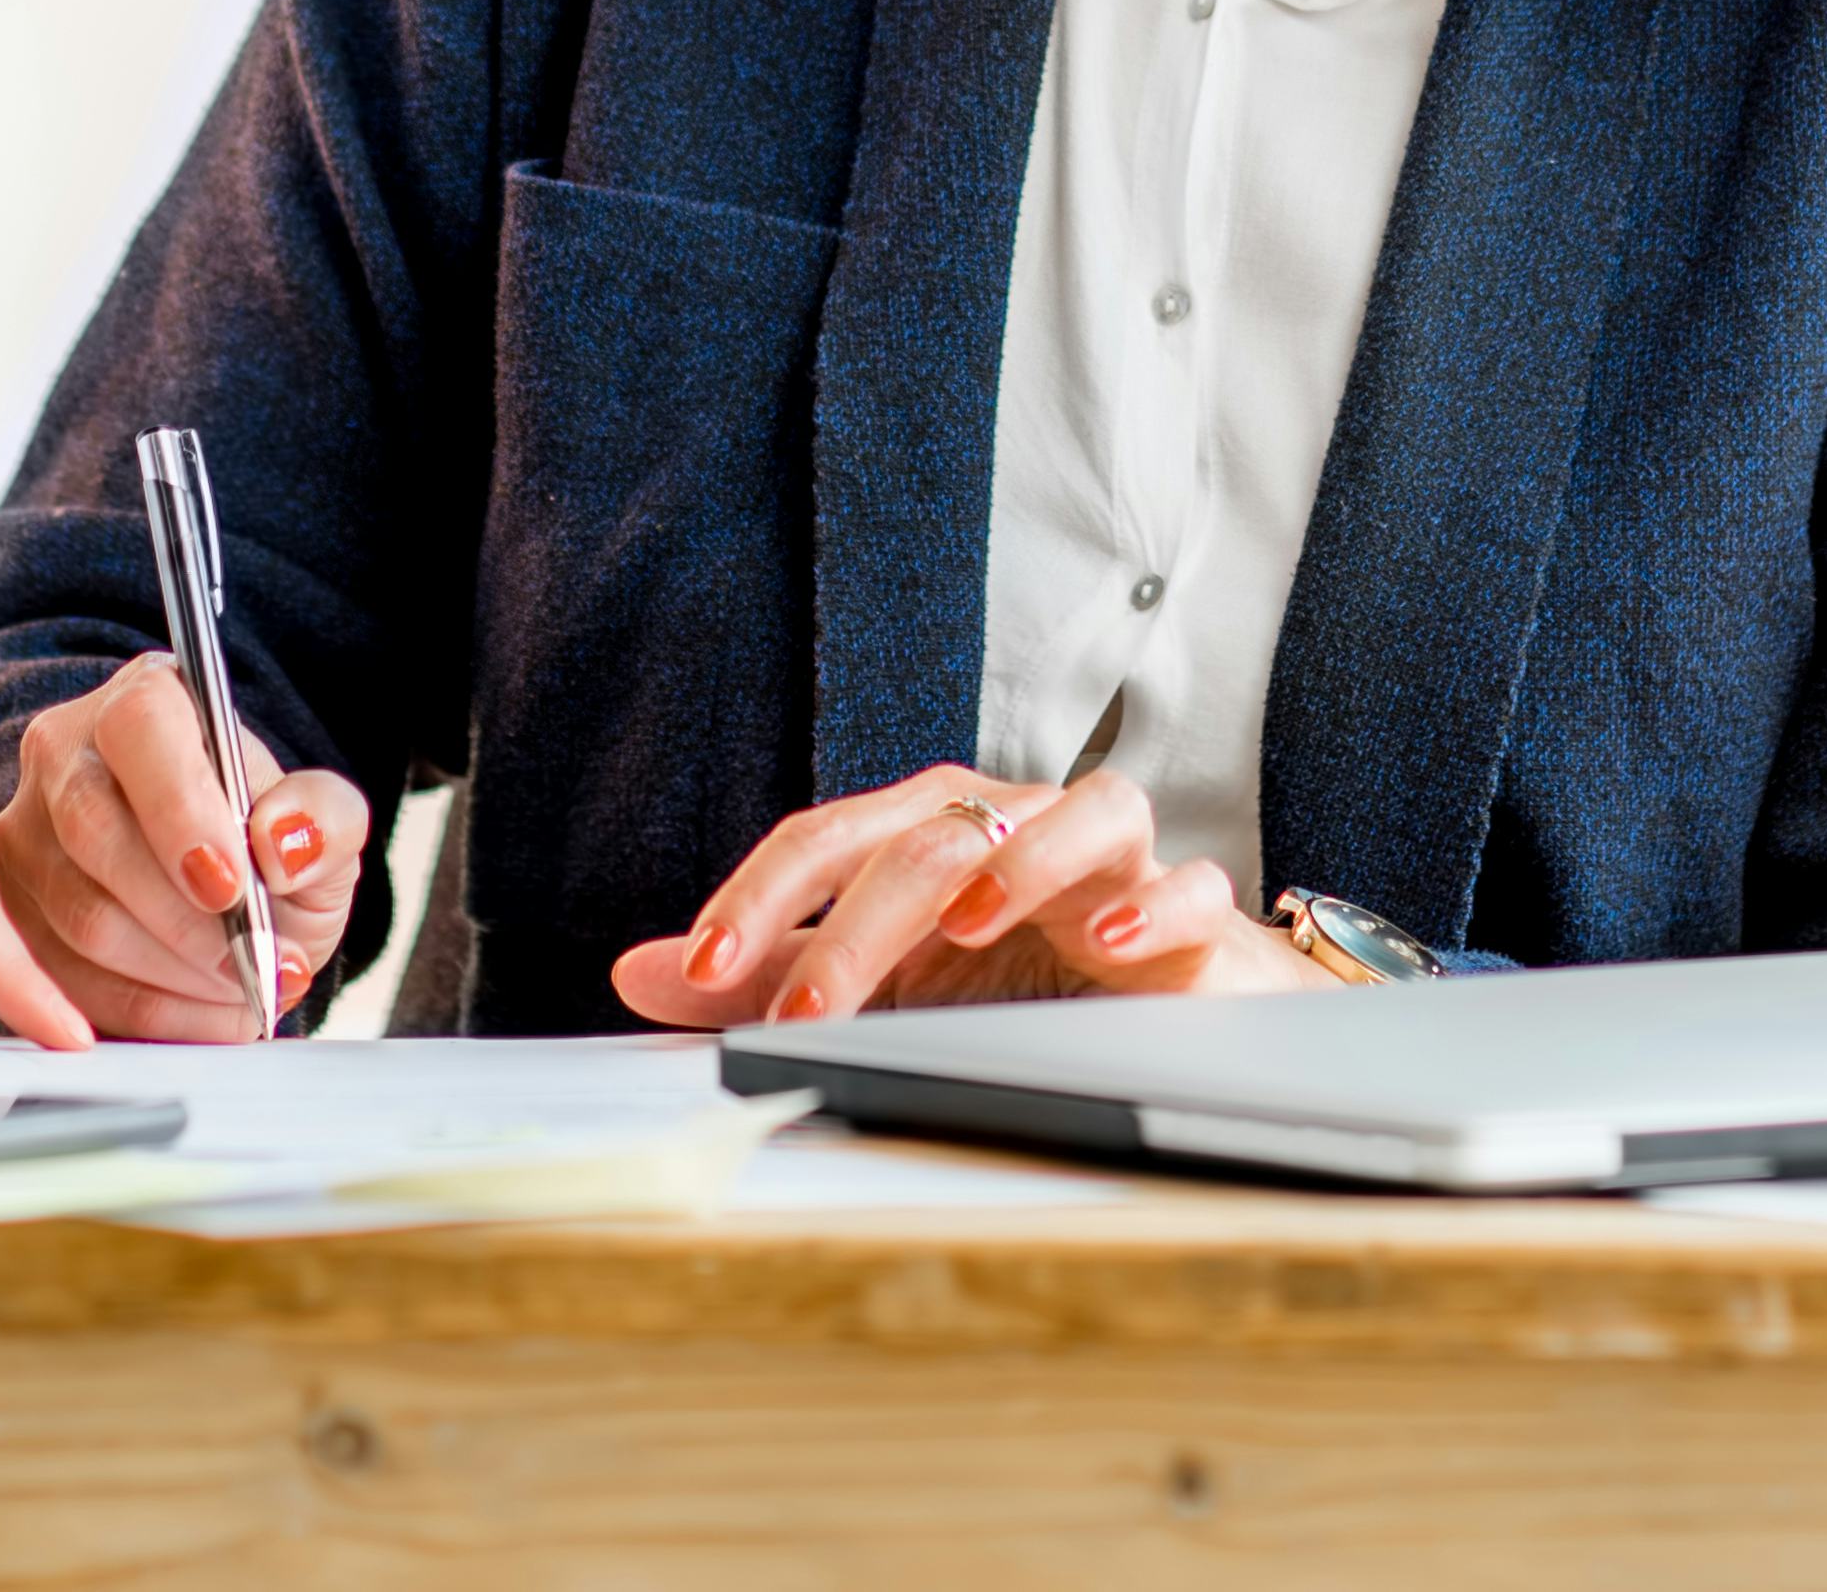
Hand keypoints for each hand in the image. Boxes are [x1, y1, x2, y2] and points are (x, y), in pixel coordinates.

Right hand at [0, 646, 363, 1046]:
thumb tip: (283, 841)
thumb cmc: (263, 840)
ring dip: (170, 972)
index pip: (141, 727)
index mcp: (146, 699)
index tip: (232, 883)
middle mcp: (65, 752)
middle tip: (248, 957)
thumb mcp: (323, 819)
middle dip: (184, 917)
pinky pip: (60, 977)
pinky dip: (143, 1011)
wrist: (223, 888)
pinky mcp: (6, 911)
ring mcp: (21, 832)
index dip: (181, 809)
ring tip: (236, 985)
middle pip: (93, 829)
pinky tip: (200, 1012)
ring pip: (76, 914)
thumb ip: (325, 817)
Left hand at [608, 765, 1314, 1026]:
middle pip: (935, 834)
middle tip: (801, 1014)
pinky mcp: (1191, 911)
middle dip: (857, 925)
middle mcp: (1017, 820)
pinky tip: (1106, 940)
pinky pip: (1189, 884)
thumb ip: (770, 971)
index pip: (832, 836)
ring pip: (1078, 811)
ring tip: (966, 926)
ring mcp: (1110, 859)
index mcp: (933, 828)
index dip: (763, 894)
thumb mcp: (877, 981)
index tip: (704, 969)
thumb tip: (635, 970)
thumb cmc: (1011, 974)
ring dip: (1020, 862)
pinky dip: (1151, 903)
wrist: (1158, 1004)